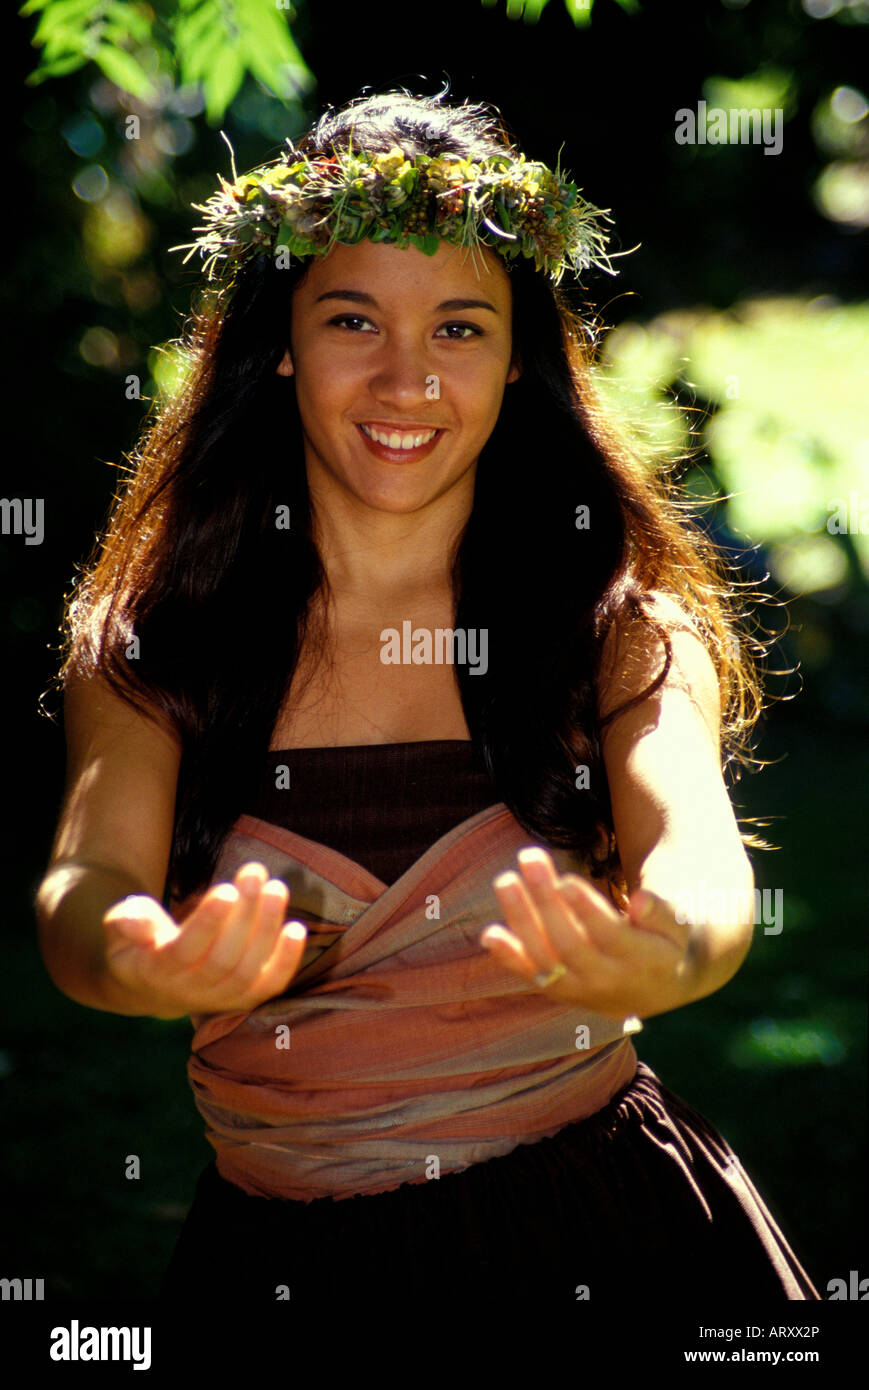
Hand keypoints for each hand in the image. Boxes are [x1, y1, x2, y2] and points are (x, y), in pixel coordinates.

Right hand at [102, 862, 307, 1016]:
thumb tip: (140, 922)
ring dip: (267, 928)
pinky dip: (287, 960)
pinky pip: (269, 985)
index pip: (184, 952)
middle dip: (244, 914)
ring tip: (276, 888)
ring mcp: (218, 998)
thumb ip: (125, 921)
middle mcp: (188, 991)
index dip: (207, 923)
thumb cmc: (138, 943)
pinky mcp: (243, 997)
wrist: (152, 984)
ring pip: (248, 971)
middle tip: (254, 873)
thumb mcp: (119, 926)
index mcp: (155, 971)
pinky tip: (297, 929)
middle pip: (223, 960)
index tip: (226, 889)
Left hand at [478, 847, 694, 1019]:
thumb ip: (664, 913)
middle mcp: (605, 980)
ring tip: (506, 880)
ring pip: (544, 958)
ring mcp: (579, 990)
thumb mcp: (681, 929)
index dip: (586, 909)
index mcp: (639, 961)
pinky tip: (489, 933)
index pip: (608, 936)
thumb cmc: (669, 945)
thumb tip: (641, 900)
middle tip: (530, 857)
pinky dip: (508, 956)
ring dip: (521, 919)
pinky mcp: (560, 991)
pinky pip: (530, 976)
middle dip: (546, 900)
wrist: (660, 991)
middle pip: (569, 942)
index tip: (566, 880)